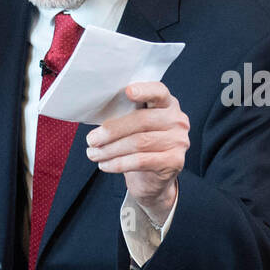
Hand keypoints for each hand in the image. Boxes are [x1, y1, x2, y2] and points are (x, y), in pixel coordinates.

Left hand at [85, 81, 189, 223]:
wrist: (153, 179)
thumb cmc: (139, 144)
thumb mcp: (134, 125)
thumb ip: (126, 113)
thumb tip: (97, 110)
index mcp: (167, 104)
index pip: (159, 92)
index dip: (144, 90)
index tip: (127, 91)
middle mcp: (177, 120)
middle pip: (142, 120)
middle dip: (112, 130)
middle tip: (91, 139)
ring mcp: (179, 141)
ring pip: (138, 143)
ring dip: (110, 149)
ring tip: (93, 153)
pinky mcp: (174, 162)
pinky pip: (141, 161)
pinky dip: (118, 163)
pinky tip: (105, 165)